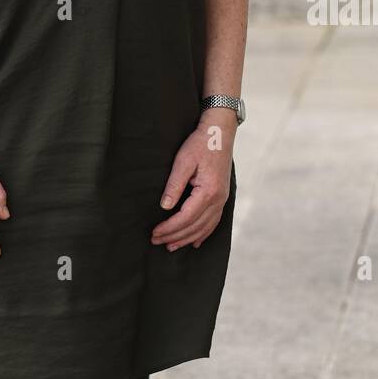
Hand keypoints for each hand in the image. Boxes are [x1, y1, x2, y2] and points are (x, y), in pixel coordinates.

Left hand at [151, 121, 232, 250]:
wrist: (220, 132)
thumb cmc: (200, 143)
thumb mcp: (183, 161)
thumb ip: (174, 185)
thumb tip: (165, 207)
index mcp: (209, 191)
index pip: (186, 218)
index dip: (169, 228)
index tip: (155, 232)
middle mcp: (218, 199)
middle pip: (195, 226)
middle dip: (175, 236)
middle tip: (157, 241)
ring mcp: (222, 199)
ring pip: (205, 227)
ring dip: (187, 238)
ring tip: (172, 246)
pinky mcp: (222, 197)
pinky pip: (213, 222)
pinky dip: (203, 234)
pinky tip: (195, 242)